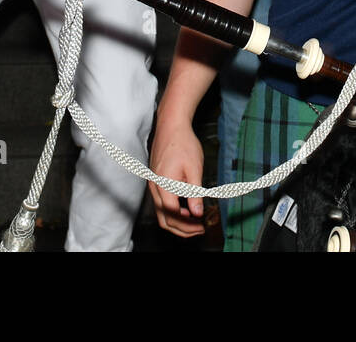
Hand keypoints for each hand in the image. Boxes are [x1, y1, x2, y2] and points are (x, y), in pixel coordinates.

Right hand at [148, 122, 205, 236]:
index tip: (202, 226)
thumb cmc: (183, 144)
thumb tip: (197, 213)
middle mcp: (155, 187)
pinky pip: (161, 204)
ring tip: (195, 222)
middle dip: (182, 229)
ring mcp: (153, 184)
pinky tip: (186, 209)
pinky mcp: (155, 181)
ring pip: (161, 214)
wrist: (171, 126)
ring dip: (177, 222)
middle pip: (164, 219)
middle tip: (199, 228)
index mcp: (164, 184)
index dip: (188, 225)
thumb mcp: (194, 169)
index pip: (173, 215)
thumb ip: (195, 193)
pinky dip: (173, 212)